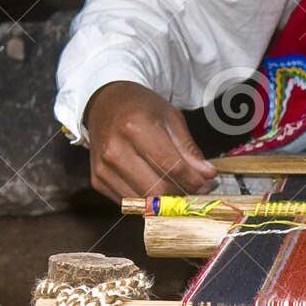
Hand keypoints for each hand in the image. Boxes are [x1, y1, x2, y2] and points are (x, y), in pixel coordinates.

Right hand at [84, 81, 216, 202]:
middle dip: (181, 194)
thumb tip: (207, 175)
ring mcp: (103, 167)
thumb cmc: (141, 109)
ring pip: (143, 200)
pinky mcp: (97, 180)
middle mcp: (115, 150)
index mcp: (136, 128)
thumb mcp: (171, 118)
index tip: (206, 184)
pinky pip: (128, 201)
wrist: (104, 104)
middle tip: (195, 190)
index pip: (171, 166)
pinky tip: (157, 188)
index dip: (193, 180)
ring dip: (165, 201)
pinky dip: (147, 200)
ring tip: (179, 189)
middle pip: (156, 189)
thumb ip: (188, 149)